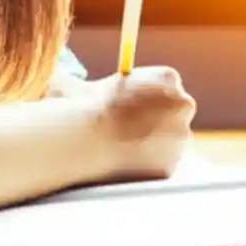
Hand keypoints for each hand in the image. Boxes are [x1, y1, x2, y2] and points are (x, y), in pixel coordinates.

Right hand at [91, 66, 196, 180]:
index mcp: (168, 78)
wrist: (89, 138)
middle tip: (133, 129)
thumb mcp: (84, 86)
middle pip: (176, 112)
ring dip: (154, 144)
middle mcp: (183, 104)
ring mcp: (181, 136)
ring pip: (169, 141)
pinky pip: (159, 165)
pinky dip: (146, 167)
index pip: (166, 85)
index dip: (148, 97)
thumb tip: (61, 78)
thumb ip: (83, 81)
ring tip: (124, 147)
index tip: (134, 105)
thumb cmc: (85, 107)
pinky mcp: (172, 163)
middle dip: (158, 121)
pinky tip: (126, 163)